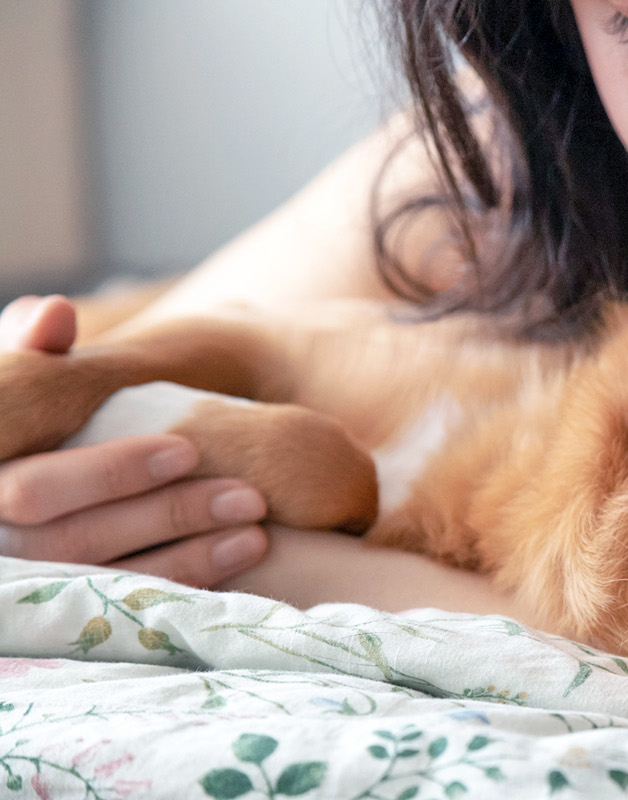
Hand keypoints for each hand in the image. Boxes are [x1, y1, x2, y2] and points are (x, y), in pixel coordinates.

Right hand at [0, 295, 269, 585]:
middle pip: (75, 541)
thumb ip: (34, 354)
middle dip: (167, 515)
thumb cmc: (34, 426)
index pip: (31, 492)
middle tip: (247, 494)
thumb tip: (55, 311)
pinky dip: (193, 575)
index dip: (109, 472)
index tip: (186, 448)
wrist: (50, 486)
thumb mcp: (24, 391)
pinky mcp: (75, 608)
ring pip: (109, 577)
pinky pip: (133, 601)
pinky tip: (245, 549)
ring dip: (190, 548)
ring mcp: (30, 583)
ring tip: (256, 519)